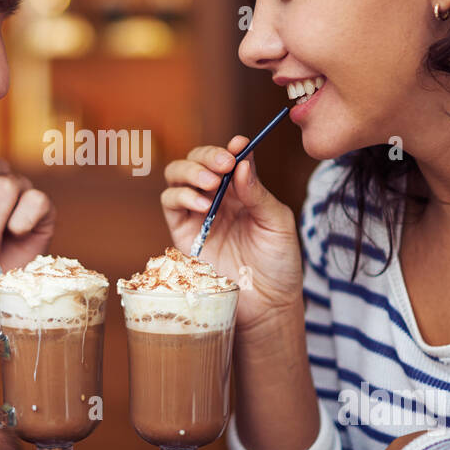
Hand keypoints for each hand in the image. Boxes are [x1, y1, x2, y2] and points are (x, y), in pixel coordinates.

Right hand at [161, 135, 300, 329]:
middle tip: (223, 164)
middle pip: (198, 161)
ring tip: (210, 183)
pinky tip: (203, 204)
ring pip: (178, 175)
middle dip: (207, 156)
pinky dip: (182, 196)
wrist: (266, 304)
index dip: (231, 148)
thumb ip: (258, 193)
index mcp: (242, 190)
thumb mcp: (277, 223)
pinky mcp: (183, 232)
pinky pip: (170, 203)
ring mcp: (197, 214)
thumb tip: (242, 162)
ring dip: (191, 171)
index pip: (229, 158)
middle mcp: (217, 197)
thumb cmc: (278, 263)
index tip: (239, 145)